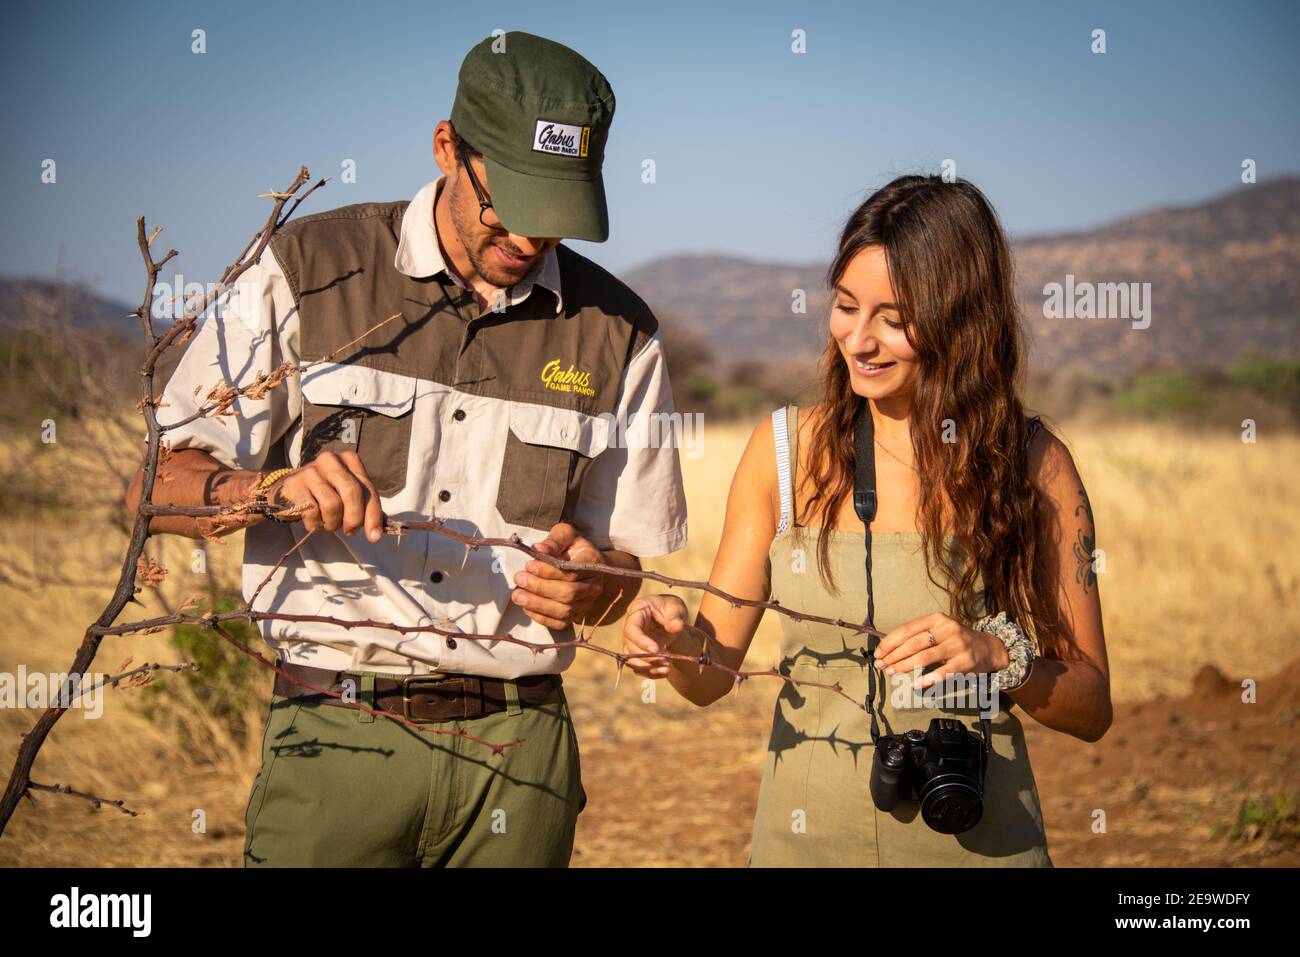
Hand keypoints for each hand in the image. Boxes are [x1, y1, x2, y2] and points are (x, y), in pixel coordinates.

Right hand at [265, 450, 385, 541]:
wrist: (285, 490)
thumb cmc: (323, 493)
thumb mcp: (346, 493)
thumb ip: (364, 505)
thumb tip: (378, 531)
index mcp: (349, 460)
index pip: (368, 490)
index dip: (373, 515)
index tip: (374, 537)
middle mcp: (331, 460)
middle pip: (352, 493)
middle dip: (354, 518)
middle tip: (350, 531)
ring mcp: (311, 471)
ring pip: (332, 505)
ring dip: (333, 523)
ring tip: (329, 524)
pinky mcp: (294, 485)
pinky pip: (313, 512)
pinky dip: (316, 525)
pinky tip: (314, 522)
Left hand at [511, 522, 604, 628]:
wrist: (588, 566)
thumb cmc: (573, 549)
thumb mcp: (566, 535)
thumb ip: (553, 540)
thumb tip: (538, 549)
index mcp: (593, 563)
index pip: (571, 572)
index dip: (548, 571)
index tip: (529, 565)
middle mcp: (594, 586)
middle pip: (568, 593)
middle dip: (540, 588)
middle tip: (519, 579)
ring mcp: (586, 603)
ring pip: (564, 611)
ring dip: (538, 604)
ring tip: (517, 595)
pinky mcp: (577, 615)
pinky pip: (560, 623)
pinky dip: (542, 618)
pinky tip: (527, 608)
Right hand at [622, 594, 689, 677]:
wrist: (670, 618)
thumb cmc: (670, 609)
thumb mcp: (676, 608)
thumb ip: (675, 617)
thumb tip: (676, 626)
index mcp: (636, 612)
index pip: (631, 629)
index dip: (641, 642)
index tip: (657, 650)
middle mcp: (628, 627)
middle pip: (630, 647)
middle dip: (647, 658)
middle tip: (666, 661)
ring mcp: (630, 642)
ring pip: (631, 660)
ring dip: (648, 668)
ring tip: (667, 669)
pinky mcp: (635, 654)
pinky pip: (638, 667)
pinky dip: (650, 673)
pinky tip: (664, 672)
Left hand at [873, 612, 1009, 689]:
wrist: (988, 648)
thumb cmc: (955, 640)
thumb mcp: (939, 630)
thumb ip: (918, 635)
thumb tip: (888, 648)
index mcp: (937, 619)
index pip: (907, 629)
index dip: (890, 642)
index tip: (878, 653)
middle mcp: (947, 629)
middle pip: (913, 643)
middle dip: (893, 656)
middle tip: (881, 666)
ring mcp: (957, 645)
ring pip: (924, 657)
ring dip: (904, 667)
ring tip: (892, 673)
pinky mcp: (965, 662)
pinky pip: (942, 672)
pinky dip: (927, 679)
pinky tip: (914, 685)